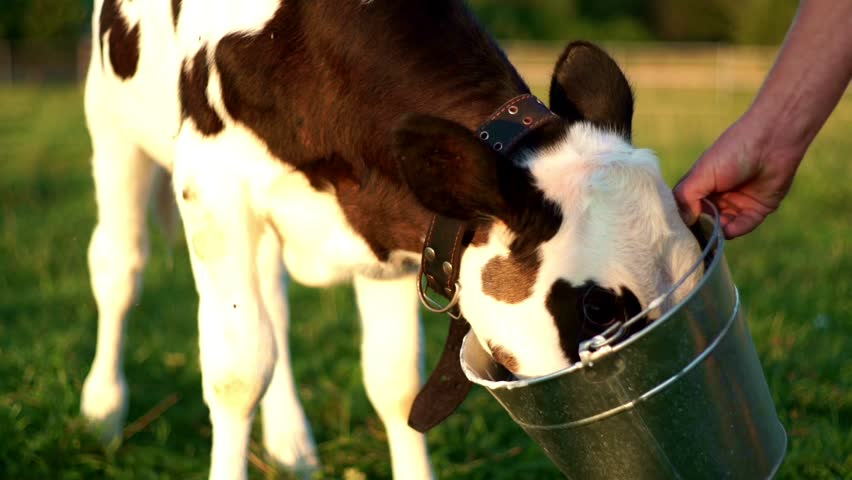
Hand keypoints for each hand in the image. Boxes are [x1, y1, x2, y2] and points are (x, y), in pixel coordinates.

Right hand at [674, 112, 804, 238]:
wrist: (772, 141)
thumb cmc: (731, 151)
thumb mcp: (701, 174)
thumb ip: (686, 198)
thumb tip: (684, 222)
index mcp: (701, 186)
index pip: (687, 210)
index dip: (684, 220)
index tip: (680, 231)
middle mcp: (718, 196)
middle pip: (705, 221)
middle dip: (702, 228)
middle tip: (699, 232)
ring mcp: (737, 204)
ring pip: (723, 227)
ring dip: (719, 231)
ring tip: (716, 227)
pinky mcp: (758, 209)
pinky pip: (744, 226)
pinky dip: (736, 230)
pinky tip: (729, 229)